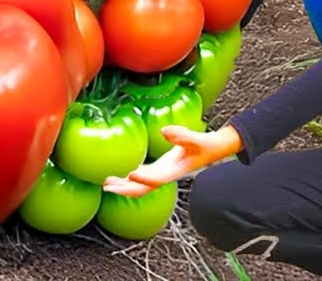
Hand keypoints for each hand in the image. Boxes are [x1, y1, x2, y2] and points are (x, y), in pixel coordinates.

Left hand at [102, 125, 242, 197]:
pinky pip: (143, 178)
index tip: (130, 175)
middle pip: (144, 189)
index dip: (144, 179)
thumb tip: (165, 131)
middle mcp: (167, 175)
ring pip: (141, 186)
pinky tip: (121, 176)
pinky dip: (130, 180)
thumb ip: (182, 135)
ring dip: (124, 187)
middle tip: (107, 187)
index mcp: (175, 170)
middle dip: (126, 190)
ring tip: (107, 184)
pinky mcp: (161, 168)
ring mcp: (163, 173)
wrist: (214, 149)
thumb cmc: (206, 145)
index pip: (157, 178)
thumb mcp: (197, 138)